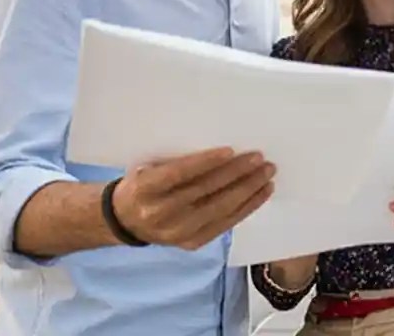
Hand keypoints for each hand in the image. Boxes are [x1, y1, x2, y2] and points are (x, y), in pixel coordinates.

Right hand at [111, 147, 274, 250]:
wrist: (126, 221)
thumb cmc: (143, 185)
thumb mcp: (149, 167)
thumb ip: (177, 162)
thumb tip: (222, 151)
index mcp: (145, 189)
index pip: (180, 174)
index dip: (206, 162)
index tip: (230, 150)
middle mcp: (161, 213)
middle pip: (205, 191)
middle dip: (236, 173)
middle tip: (259, 159)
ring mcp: (178, 233)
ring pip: (220, 209)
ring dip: (248, 190)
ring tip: (267, 173)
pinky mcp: (193, 243)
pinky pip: (226, 224)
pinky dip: (247, 207)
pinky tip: (262, 192)